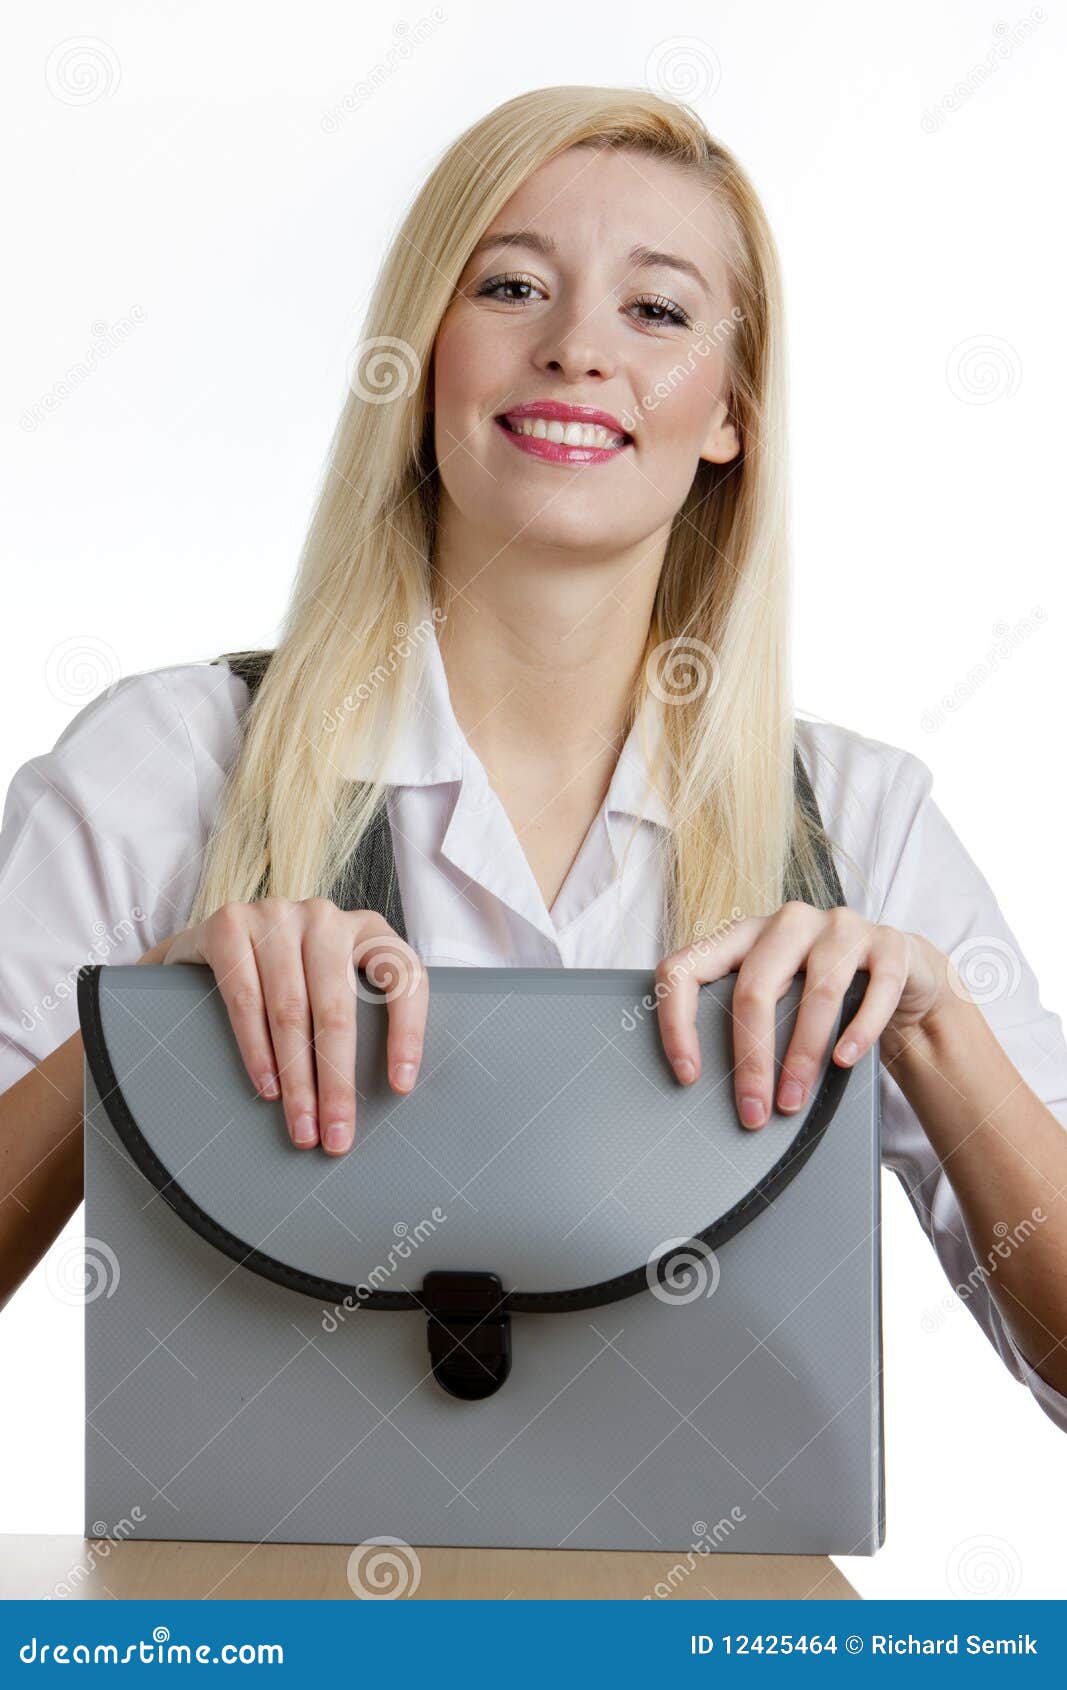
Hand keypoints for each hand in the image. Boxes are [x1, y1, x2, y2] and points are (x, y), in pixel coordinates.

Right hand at [145, 899, 426, 1153]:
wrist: (210, 943)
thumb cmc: (287, 976)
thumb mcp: (332, 985)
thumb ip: (360, 1017)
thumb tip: (388, 1092)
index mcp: (367, 929)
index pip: (403, 976)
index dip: (407, 1033)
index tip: (400, 1087)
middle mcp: (324, 917)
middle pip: (337, 1009)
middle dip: (337, 1082)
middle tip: (337, 1135)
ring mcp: (275, 915)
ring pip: (290, 1011)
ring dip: (297, 1080)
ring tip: (302, 1127)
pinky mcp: (228, 924)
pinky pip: (245, 998)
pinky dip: (256, 1050)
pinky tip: (268, 1088)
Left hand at [654, 902, 947, 1128]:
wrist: (904, 976)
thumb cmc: (825, 995)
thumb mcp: (779, 999)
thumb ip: (747, 1022)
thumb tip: (718, 1091)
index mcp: (744, 935)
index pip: (687, 968)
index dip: (678, 1022)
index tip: (688, 1075)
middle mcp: (787, 922)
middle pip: (755, 988)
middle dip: (751, 1059)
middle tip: (753, 1111)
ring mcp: (839, 927)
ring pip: (817, 992)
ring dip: (803, 1056)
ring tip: (794, 1101)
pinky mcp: (889, 943)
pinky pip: (876, 988)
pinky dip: (859, 1030)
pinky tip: (845, 1060)